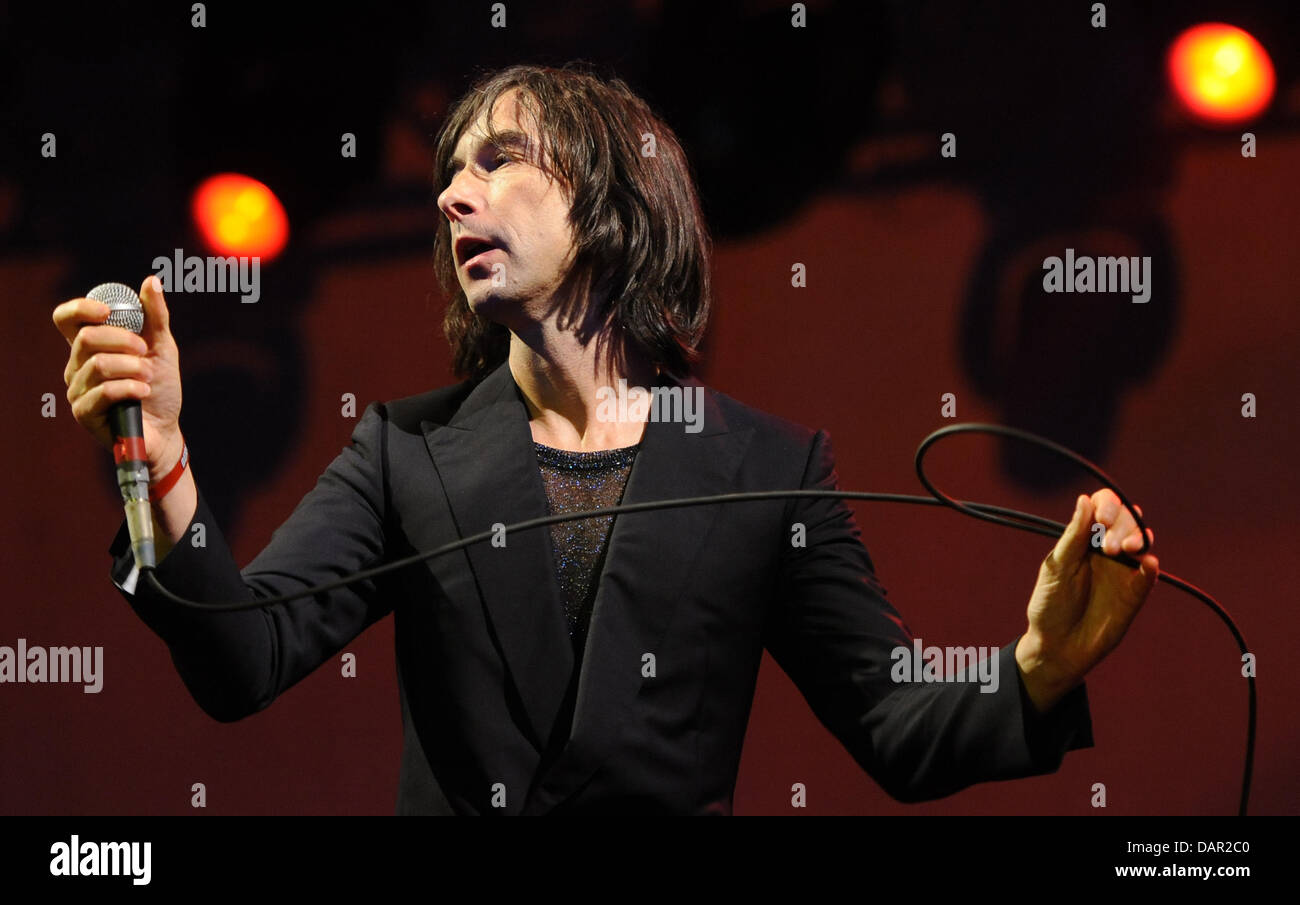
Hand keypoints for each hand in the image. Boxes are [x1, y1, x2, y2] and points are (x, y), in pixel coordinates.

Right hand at [54, 276, 183, 479]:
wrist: (166, 430)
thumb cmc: (160, 388)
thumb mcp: (162, 347)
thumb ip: (155, 316)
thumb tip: (150, 280)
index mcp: (90, 346)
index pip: (66, 318)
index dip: (81, 308)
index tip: (108, 311)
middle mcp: (77, 365)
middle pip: (87, 338)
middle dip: (124, 341)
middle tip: (147, 353)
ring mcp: (77, 390)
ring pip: (97, 365)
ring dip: (133, 368)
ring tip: (149, 377)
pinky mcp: (83, 413)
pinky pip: (104, 391)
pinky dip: (130, 388)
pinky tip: (143, 392)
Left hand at [1015, 489, 1158, 712]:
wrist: (1059, 646)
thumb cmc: (1050, 604)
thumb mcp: (1057, 567)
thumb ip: (1074, 536)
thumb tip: (1084, 499)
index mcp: (1083, 538)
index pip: (1103, 507)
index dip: (1107, 505)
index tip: (1101, 518)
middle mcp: (1106, 548)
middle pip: (1127, 519)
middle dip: (1121, 524)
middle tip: (1106, 547)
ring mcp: (1123, 568)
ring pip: (1141, 540)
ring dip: (1138, 537)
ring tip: (1126, 549)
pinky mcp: (1136, 590)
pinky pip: (1149, 572)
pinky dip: (1150, 564)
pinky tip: (1146, 563)